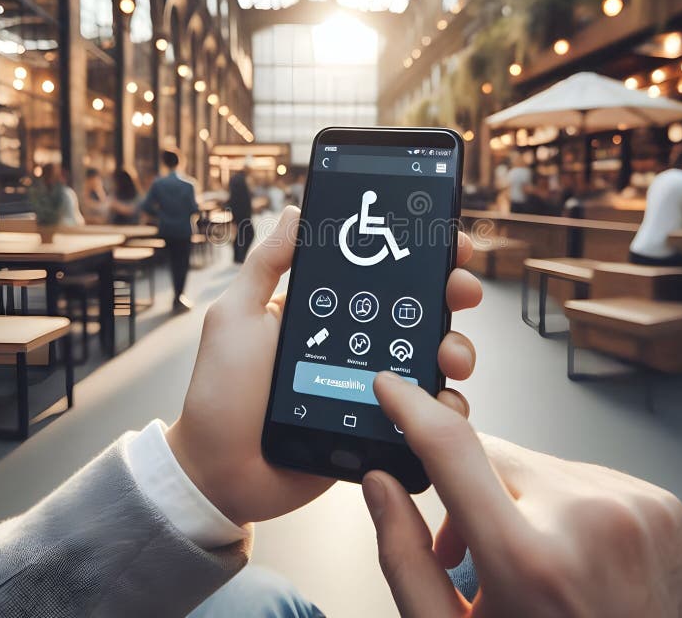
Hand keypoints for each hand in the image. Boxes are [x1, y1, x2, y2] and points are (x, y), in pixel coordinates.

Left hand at [166, 206, 482, 525]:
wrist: (220, 472)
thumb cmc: (221, 392)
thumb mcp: (237, 316)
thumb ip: (267, 265)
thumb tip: (295, 210)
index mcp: (327, 311)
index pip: (381, 274)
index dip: (419, 255)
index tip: (447, 243)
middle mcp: (356, 343)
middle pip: (419, 311)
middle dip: (451, 294)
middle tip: (460, 291)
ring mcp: (372, 386)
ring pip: (432, 358)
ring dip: (455, 348)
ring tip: (449, 354)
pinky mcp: (381, 428)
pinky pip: (426, 414)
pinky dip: (446, 406)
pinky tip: (444, 400)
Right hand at [364, 374, 681, 617]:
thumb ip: (407, 560)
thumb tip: (380, 486)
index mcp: (530, 563)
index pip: (452, 450)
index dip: (412, 408)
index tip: (391, 387)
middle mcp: (589, 520)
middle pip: (494, 457)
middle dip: (471, 489)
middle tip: (475, 548)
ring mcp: (633, 507)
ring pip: (538, 467)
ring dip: (524, 500)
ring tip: (537, 565)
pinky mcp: (661, 503)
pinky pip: (583, 478)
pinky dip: (566, 507)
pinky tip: (577, 558)